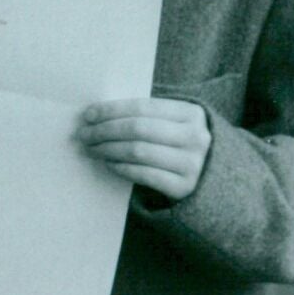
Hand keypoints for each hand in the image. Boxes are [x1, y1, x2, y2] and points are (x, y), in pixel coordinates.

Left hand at [76, 98, 210, 201]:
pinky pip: (143, 174)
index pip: (141, 107)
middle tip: (83, 135)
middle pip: (137, 129)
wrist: (210, 176)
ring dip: (107, 149)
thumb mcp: (171, 123)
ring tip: (91, 149)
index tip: (87, 115)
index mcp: (191, 113)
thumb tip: (95, 114)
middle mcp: (196, 137)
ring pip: (137, 151)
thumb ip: (144, 115)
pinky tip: (108, 163)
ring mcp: (192, 163)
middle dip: (104, 131)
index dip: (111, 110)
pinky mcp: (184, 187)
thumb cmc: (177, 142)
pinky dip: (121, 167)